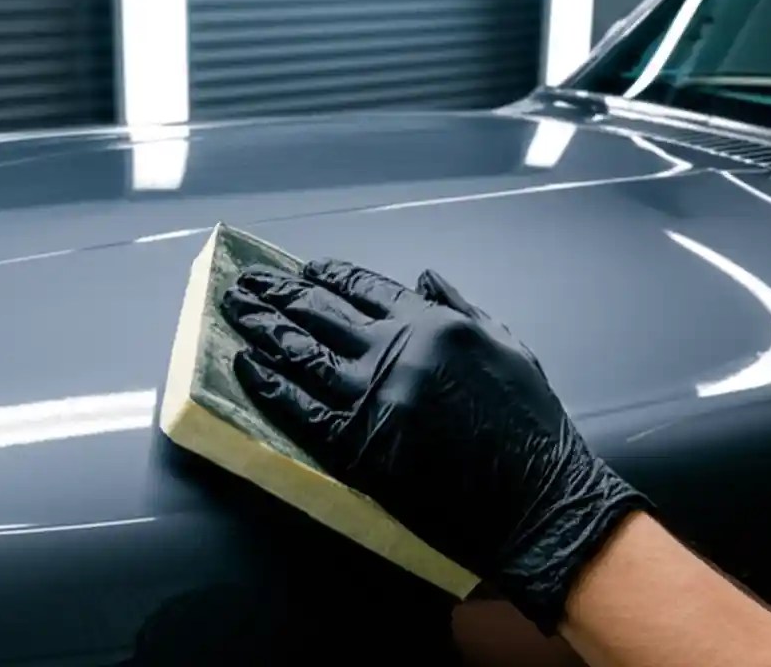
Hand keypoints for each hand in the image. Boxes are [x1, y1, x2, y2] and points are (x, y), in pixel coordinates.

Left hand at [220, 258, 651, 632]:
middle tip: (246, 284)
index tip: (302, 270)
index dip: (327, 277)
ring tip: (233, 312)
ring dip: (261, 329)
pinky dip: (267, 384)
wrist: (538, 500)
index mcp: (436, 324)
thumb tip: (423, 276)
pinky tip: (244, 366)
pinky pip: (298, 408)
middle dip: (279, 295)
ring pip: (301, 353)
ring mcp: (374, 397)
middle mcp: (399, 350)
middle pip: (322, 313)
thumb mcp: (508, 346)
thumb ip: (460, 307)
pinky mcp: (357, 444)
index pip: (366, 288)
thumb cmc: (532, 426)